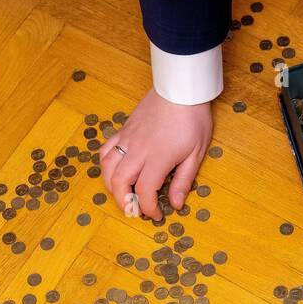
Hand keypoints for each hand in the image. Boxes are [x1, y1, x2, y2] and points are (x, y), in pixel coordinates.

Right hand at [99, 88, 212, 220]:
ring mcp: (128, 138)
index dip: (148, 208)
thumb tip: (176, 204)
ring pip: (107, 167)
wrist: (180, 88)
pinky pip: (106, 149)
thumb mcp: (196, 153)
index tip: (156, 215)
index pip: (144, 191)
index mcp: (158, 158)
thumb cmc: (192, 119)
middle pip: (119, 183)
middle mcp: (138, 150)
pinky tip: (114, 170)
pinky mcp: (123, 129)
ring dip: (111, 185)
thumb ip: (184, 180)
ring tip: (123, 194)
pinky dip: (106, 163)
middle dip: (124, 202)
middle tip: (135, 210)